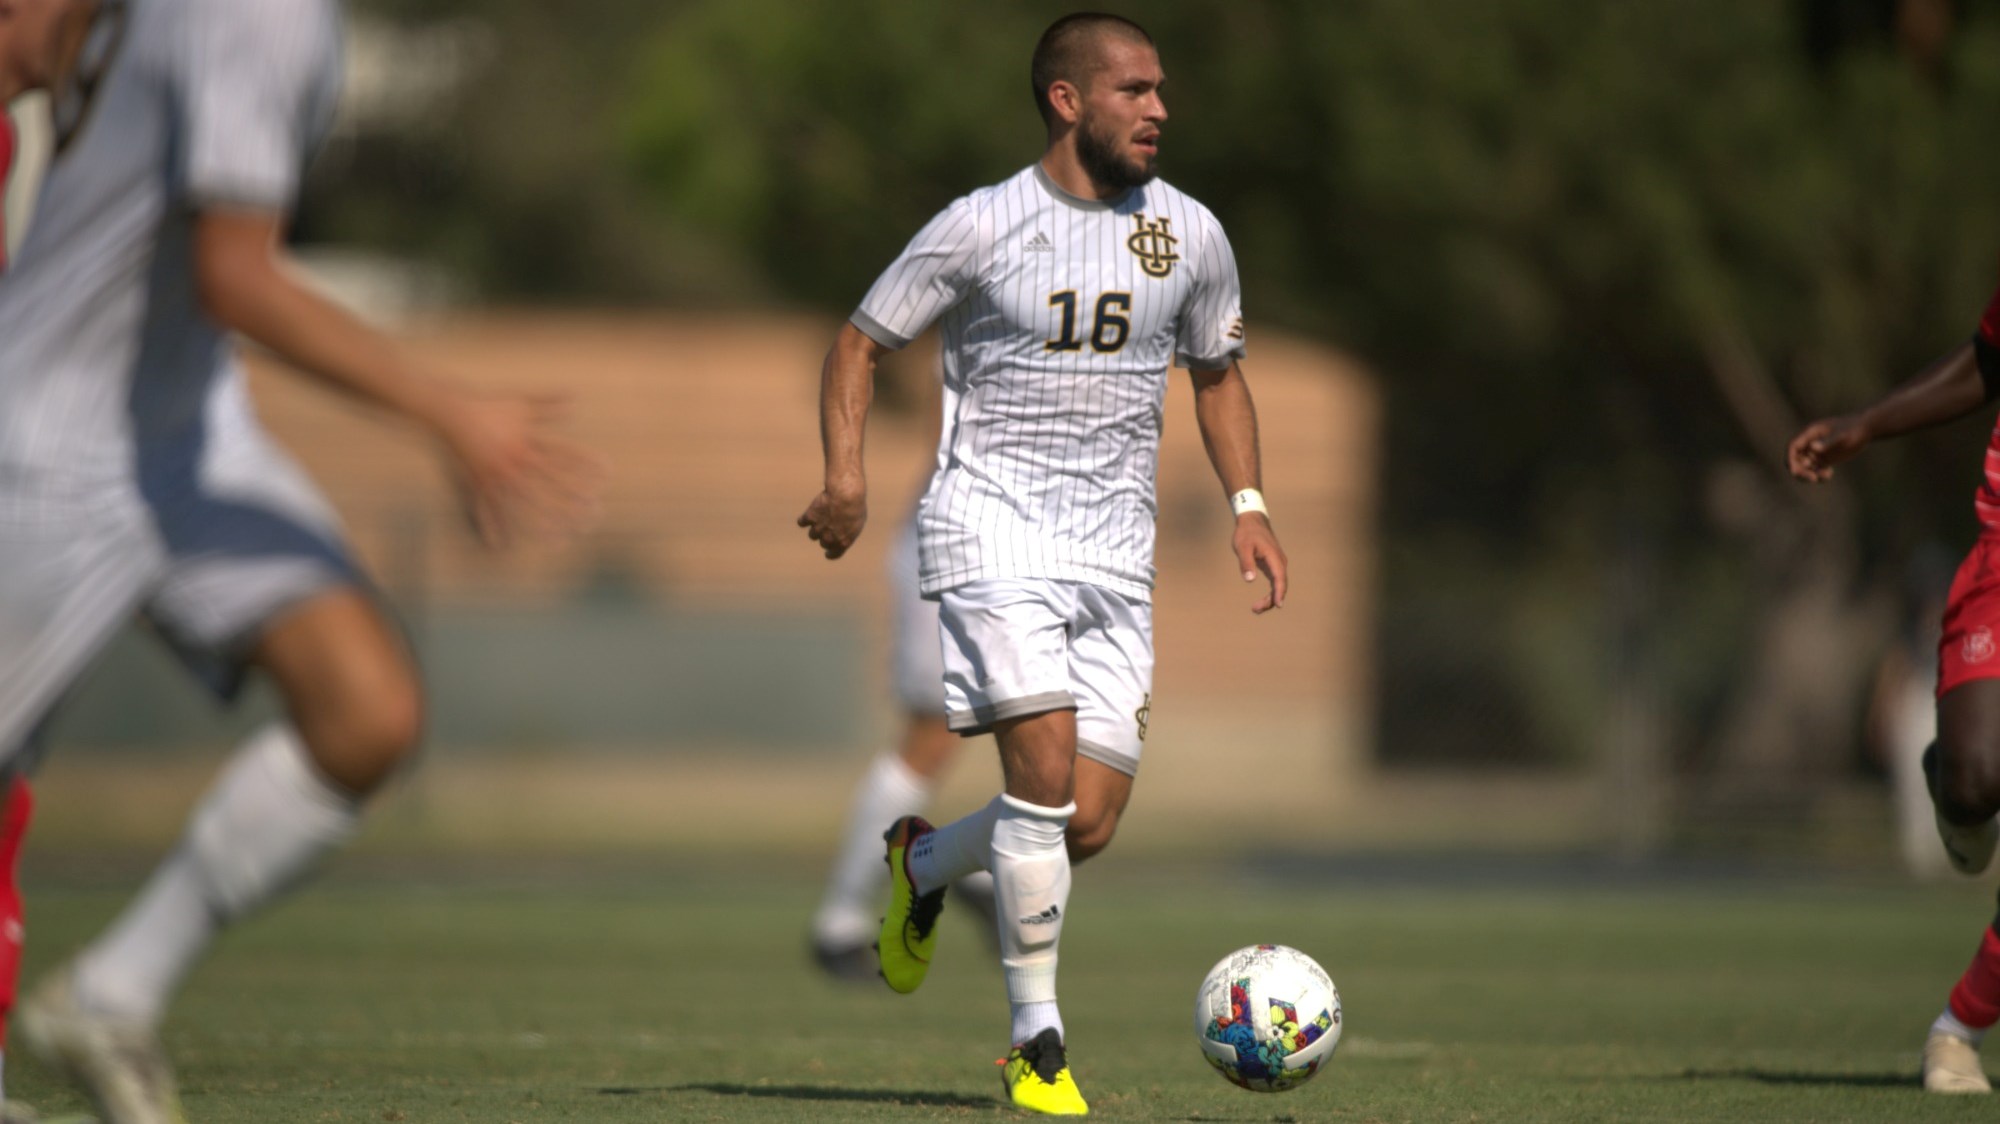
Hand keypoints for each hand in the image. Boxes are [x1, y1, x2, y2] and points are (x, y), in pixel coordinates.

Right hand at [434, 393, 606, 548]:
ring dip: (544, 524)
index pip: (563, 455)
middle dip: (573, 502)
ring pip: (524, 505)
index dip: (585, 464)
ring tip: (562, 541)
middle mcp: (514, 461)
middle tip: (595, 515)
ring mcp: (496, 474)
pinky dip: (495, 528)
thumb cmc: (486, 406)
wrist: (447, 410)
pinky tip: (504, 547)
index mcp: (527, 442)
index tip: (607, 474)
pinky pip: (488, 509)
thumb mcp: (519, 403)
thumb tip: (574, 398)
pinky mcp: (477, 483)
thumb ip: (547, 404)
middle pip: (550, 486)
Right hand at [798, 478, 866, 559]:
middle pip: (823, 543)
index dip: (830, 553)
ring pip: (812, 535)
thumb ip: (849, 531)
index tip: (827, 553)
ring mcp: (818, 529)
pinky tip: (808, 515)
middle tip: (831, 524)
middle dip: (826, 536)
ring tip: (823, 517)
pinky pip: (802, 522)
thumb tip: (844, 532)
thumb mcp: (859, 523)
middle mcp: (829, 539)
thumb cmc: (856, 507)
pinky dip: (804, 519)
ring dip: (816, 528)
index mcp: (843, 543)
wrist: (845, 495)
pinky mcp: (809, 518)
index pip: (833, 555)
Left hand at [1233, 513, 1287, 613]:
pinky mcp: (1273, 565)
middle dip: (1271, 599)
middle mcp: (1279, 562)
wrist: (1252, 521)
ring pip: (1279, 585)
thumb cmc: (1247, 533)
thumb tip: (1250, 579)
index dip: (1279, 592)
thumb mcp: (1243, 547)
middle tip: (1255, 609)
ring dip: (1271, 598)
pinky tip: (1263, 601)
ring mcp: (1277, 564)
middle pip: (1280, 584)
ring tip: (1256, 608)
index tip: (1278, 604)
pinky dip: (1271, 592)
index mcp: (1274, 557)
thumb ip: (1246, 562)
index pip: (1279, 577)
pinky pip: (1275, 582)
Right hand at [1786, 415, 1869, 482]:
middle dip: (1801, 470)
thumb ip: (1827, 442)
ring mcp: (1817, 451)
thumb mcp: (1842, 436)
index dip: (1791, 459)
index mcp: (1811, 434)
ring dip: (1811, 474)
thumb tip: (1812, 448)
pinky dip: (1819, 475)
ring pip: (1804, 467)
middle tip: (1813, 479)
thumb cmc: (1854, 429)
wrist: (1866, 429)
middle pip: (1796, 459)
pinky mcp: (1824, 458)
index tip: (1795, 471)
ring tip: (1827, 476)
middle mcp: (1810, 443)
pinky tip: (1830, 475)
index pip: (1793, 447)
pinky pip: (1815, 470)